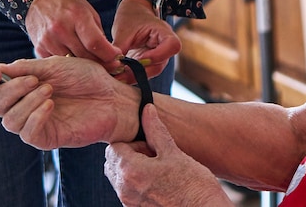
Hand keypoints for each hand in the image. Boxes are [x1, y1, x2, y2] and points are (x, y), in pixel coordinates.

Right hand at [0, 57, 136, 148]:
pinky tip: (51, 105)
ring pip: (8, 120)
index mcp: (19, 86)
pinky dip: (36, 116)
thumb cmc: (86, 78)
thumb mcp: (54, 65)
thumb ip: (24, 68)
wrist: (113, 95)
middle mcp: (21, 105)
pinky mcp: (46, 137)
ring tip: (50, 90)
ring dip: (27, 101)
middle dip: (9, 90)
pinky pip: (27, 133)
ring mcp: (33, 122)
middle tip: (35, 80)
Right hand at [26, 0, 122, 73]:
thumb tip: (109, 55)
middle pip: (85, 56)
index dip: (109, 54)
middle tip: (112, 66)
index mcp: (76, 15)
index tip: (118, 59)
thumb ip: (97, 33)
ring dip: (84, 67)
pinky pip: (58, 62)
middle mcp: (60, 28)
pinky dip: (68, 64)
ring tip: (94, 65)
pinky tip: (75, 61)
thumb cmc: (67, 3)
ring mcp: (48, 39)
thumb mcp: (87, 11)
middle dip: (101, 63)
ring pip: (71, 63)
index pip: (95, 43)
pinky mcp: (39, 48)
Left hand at [105, 105, 232, 205]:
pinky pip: (128, 192)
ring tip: (158, 170)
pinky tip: (159, 183)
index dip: (133, 143)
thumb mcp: (173, 152)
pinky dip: (137, 184)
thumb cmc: (192, 184)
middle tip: (154, 157)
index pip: (114, 147)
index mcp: (130, 170)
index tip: (151, 146)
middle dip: (129, 156)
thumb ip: (155, 130)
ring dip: (132, 170)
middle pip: (113, 163)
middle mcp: (125, 189)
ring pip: (119, 178)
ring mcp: (129, 202)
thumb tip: (147, 109)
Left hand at [112, 0, 181, 82]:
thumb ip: (119, 48)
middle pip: (160, 65)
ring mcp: (158, 56)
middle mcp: (164, 47)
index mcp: (163, 32)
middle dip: (140, 71)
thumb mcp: (123, 30)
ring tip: (118, 77)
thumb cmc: (131, 17)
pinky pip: (143, 73)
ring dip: (134, 76)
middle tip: (121, 74)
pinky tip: (119, 76)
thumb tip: (113, 66)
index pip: (172, 46)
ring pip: (151, 72)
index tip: (140, 58)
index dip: (158, 56)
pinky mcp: (149, 63)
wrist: (132, 14)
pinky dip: (132, 76)